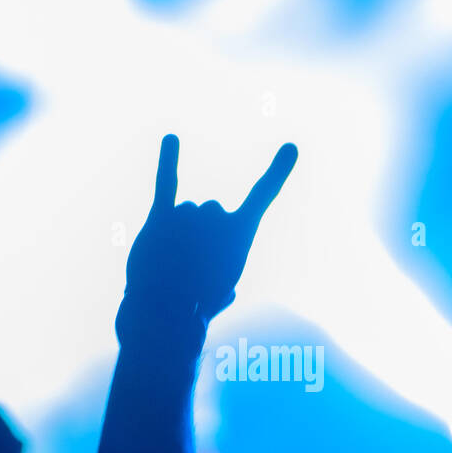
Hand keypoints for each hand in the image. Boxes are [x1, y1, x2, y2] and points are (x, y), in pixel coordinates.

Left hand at [125, 134, 297, 320]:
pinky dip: (168, 160)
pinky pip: (166, 182)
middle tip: (189, 266)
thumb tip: (216, 284)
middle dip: (199, 236)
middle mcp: (217, 216)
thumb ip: (221, 280)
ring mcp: (189, 214)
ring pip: (183, 213)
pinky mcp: (160, 216)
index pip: (263, 196)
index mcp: (240, 232)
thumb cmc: (196, 307)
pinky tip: (171, 139)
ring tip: (170, 263)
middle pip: (208, 212)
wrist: (163, 313)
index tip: (291, 147)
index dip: (278, 171)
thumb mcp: (220, 295)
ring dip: (176, 235)